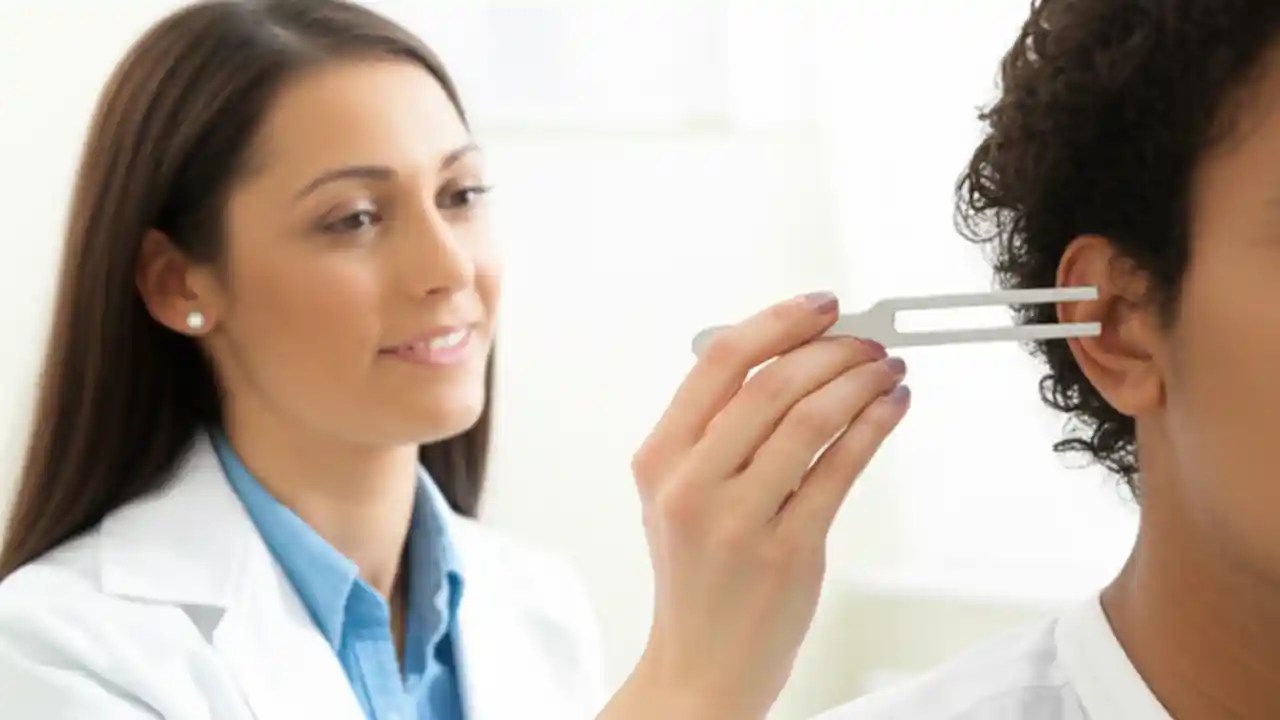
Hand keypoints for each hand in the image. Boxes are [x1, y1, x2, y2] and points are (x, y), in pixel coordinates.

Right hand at [600, 292, 910, 719]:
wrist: (701, 665)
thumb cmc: (698, 578)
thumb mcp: (677, 496)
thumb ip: (713, 431)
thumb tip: (788, 359)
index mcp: (660, 459)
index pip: (718, 364)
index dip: (777, 323)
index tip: (820, 306)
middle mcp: (691, 485)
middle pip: (770, 385)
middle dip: (831, 350)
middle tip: (867, 341)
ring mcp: (738, 520)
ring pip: (809, 421)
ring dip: (860, 383)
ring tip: (887, 370)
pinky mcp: (787, 552)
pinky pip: (840, 470)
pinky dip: (874, 427)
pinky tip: (891, 409)